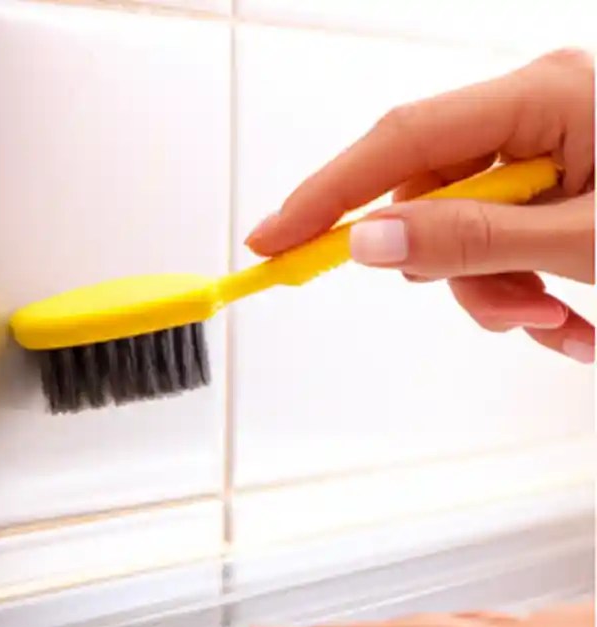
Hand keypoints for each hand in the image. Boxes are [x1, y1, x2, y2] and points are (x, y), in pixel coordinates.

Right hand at [246, 48, 594, 362]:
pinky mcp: (563, 173)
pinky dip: (523, 283)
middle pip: (433, 194)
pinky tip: (574, 313)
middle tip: (515, 313)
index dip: (328, 194)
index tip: (274, 241)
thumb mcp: (584, 240)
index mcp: (545, 93)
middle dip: (458, 269)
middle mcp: (539, 105)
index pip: (403, 140)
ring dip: (498, 289)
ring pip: (462, 225)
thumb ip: (474, 238)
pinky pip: (498, 232)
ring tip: (563, 320)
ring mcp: (552, 139)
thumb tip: (370, 240)